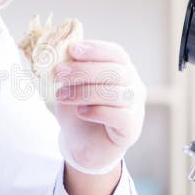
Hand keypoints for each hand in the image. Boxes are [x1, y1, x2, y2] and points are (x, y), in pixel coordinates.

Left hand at [53, 41, 145, 173]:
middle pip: (115, 71)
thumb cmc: (79, 110)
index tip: (72, 49)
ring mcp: (136, 107)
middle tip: (59, 73)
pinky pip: (119, 116)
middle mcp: (133, 86)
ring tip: (61, 96)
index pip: (116, 53)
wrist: (82, 145)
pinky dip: (97, 111)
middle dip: (84, 70)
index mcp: (122, 70)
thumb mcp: (71, 87)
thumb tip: (62, 54)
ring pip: (116, 93)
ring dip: (84, 92)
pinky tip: (80, 112)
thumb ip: (72, 71)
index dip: (95, 49)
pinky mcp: (131, 129)